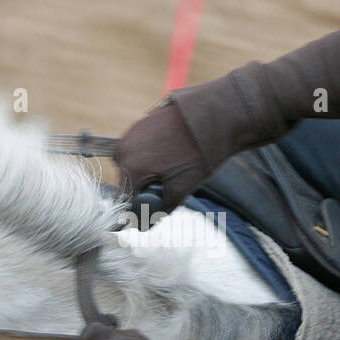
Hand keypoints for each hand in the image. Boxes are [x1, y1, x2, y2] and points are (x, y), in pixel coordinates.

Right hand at [113, 99, 210, 222]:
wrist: (216, 115)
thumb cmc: (199, 153)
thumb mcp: (181, 189)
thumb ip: (158, 210)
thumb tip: (143, 224)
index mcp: (131, 167)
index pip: (122, 200)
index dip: (136, 211)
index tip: (151, 213)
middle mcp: (123, 150)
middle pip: (126, 182)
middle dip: (143, 189)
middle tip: (170, 186)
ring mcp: (130, 134)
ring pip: (132, 165)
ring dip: (147, 172)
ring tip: (173, 168)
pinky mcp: (139, 124)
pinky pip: (137, 149)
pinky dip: (149, 157)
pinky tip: (171, 154)